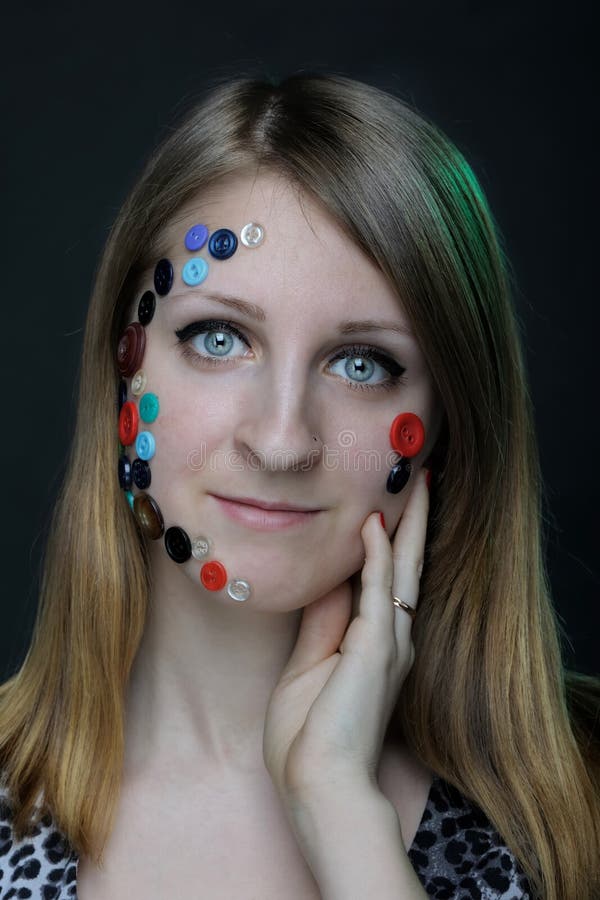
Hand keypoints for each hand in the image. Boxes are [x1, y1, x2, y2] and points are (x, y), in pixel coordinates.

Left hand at [263, 467, 429, 804]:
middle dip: (413, 523)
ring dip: (407, 524)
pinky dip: (377, 554)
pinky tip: (375, 522)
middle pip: (406, 567)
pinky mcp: (376, 647)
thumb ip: (321, 625)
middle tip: (422, 481)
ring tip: (417, 484)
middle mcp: (392, 639)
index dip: (388, 543)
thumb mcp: (307, 669)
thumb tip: (326, 582)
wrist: (319, 785)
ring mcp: (389, 642)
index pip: (386, 581)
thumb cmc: (309, 739)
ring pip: (402, 568)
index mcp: (375, 646)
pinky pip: (379, 589)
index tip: (385, 507)